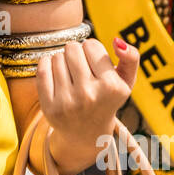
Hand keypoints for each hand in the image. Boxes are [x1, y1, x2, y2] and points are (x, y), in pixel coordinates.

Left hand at [36, 36, 139, 172]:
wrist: (87, 132)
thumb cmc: (107, 98)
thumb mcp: (126, 81)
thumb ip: (131, 58)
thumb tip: (117, 41)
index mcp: (111, 87)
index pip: (91, 45)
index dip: (92, 50)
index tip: (95, 62)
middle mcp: (89, 95)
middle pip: (72, 48)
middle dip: (76, 53)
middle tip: (81, 68)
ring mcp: (67, 102)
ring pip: (57, 57)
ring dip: (63, 61)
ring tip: (71, 76)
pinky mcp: (49, 107)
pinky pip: (42, 68)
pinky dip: (47, 66)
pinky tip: (56, 75)